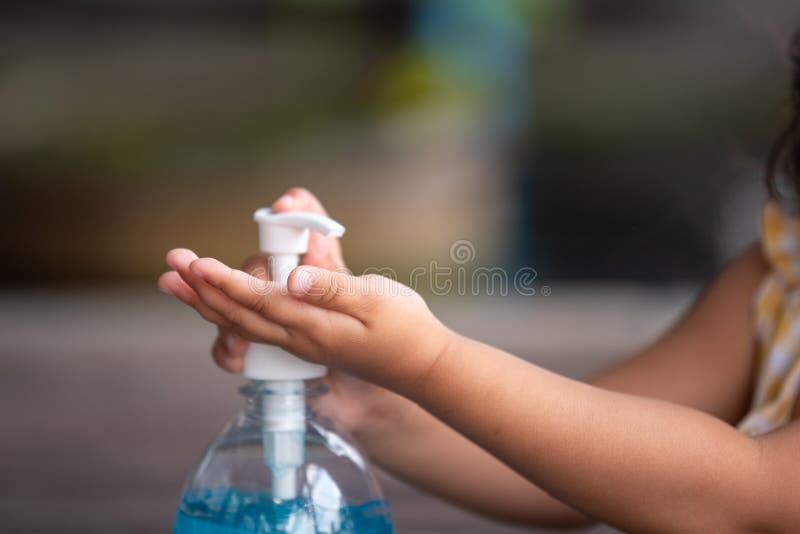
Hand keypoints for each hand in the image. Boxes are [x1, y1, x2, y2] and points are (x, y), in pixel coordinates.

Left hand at [157, 188, 443, 430]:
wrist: (419, 363)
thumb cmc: (403, 327)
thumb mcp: (376, 300)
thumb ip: (334, 288)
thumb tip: (294, 279)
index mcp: (313, 326)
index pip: (260, 300)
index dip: (226, 282)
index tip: (197, 264)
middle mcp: (298, 338)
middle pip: (239, 314)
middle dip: (202, 288)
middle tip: (171, 263)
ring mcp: (299, 342)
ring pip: (242, 322)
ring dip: (207, 301)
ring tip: (177, 282)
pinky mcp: (304, 340)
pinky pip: (256, 327)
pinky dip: (230, 312)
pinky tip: (216, 305)